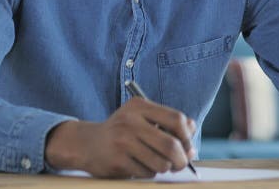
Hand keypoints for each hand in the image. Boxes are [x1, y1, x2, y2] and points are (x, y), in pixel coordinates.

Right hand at [45, 97, 196, 177]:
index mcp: (140, 106)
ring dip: (164, 168)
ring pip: (160, 163)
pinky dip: (149, 173)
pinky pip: (146, 172)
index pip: (176, 119)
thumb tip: (192, 132)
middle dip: (181, 159)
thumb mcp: (142, 118)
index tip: (188, 146)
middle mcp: (131, 120)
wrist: (86, 144)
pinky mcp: (117, 160)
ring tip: (156, 164)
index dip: (188, 136)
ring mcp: (122, 141)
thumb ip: (167, 121)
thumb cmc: (122, 131)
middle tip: (181, 164)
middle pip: (170, 144)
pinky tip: (139, 166)